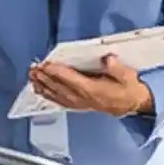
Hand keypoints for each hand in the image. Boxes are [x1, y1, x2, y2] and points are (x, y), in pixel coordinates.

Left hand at [30, 54, 153, 116]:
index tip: (47, 65)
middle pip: (60, 88)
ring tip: (32, 77)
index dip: (59, 72)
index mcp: (94, 90)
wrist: (131, 104)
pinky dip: (48, 95)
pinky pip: (59, 101)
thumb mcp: (128, 76)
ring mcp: (80, 103)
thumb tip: (108, 59)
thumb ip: (117, 68)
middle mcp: (83, 98)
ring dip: (43, 86)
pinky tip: (39, 90)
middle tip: (34, 68)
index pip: (72, 80)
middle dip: (45, 78)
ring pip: (57, 95)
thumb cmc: (128, 88)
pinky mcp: (78, 105)